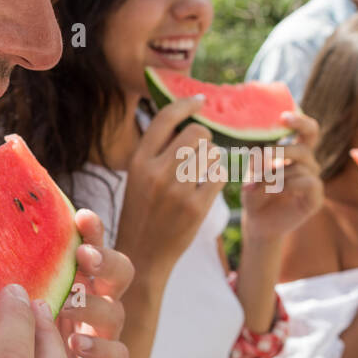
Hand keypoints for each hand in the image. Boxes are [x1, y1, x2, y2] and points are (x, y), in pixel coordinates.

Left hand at [57, 208, 133, 357]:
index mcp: (66, 285)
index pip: (88, 248)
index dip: (91, 231)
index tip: (80, 217)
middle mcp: (88, 309)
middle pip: (118, 273)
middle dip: (105, 261)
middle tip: (84, 257)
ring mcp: (98, 342)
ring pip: (117, 312)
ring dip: (94, 304)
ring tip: (66, 304)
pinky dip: (102, 347)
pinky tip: (76, 343)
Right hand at [114, 96, 224, 274]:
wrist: (142, 256)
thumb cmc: (143, 211)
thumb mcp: (139, 176)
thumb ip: (157, 150)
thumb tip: (187, 118)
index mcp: (138, 161)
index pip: (165, 118)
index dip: (186, 104)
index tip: (200, 100)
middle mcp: (156, 172)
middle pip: (197, 132)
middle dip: (204, 138)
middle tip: (200, 151)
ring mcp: (177, 191)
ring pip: (212, 152)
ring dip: (212, 158)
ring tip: (201, 171)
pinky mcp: (196, 208)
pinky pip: (219, 176)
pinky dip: (217, 177)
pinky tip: (207, 185)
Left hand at [239, 110, 323, 239]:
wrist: (258, 222)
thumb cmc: (255, 194)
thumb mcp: (252, 174)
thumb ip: (257, 161)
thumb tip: (260, 150)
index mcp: (295, 152)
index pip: (308, 130)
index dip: (300, 121)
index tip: (284, 117)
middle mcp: (308, 164)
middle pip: (305, 147)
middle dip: (284, 150)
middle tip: (264, 154)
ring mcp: (313, 181)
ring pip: (301, 167)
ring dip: (276, 175)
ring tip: (258, 185)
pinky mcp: (315, 198)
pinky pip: (309, 183)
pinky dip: (291, 184)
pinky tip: (277, 189)